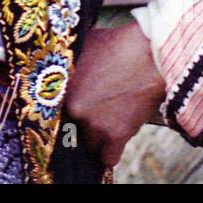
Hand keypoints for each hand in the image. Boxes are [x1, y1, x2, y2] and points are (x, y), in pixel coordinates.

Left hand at [63, 21, 166, 167]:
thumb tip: (60, 72)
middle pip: (70, 129)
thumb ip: (69, 65)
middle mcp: (75, 110)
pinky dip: (109, 153)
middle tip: (92, 114)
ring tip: (105, 123)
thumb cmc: (117, 45)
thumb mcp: (83, 47)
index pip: (51, 114)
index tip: (69, 113)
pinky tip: (111, 145)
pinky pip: (108, 158)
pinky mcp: (116, 135)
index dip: (62, 113)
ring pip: (89, 144)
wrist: (151, 55)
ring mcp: (95, 125)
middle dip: (79, 123)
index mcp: (61, 88)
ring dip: (95, 137)